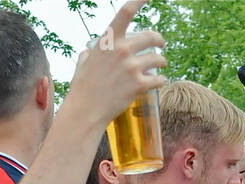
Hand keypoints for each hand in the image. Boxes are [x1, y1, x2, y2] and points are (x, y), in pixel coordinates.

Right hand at [64, 1, 166, 127]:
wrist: (86, 110)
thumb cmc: (82, 87)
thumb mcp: (83, 62)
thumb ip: (90, 53)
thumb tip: (90, 52)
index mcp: (108, 40)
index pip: (126, 12)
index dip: (139, 1)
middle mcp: (122, 50)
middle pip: (151, 36)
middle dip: (159, 40)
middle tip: (161, 45)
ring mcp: (132, 67)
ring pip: (158, 59)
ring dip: (162, 62)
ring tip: (161, 66)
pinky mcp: (140, 85)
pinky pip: (159, 79)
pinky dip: (161, 80)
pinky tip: (160, 82)